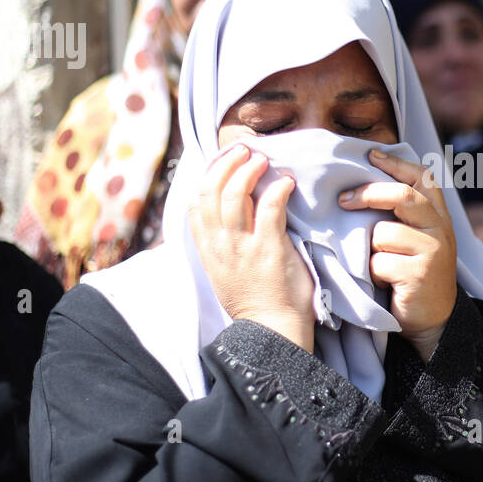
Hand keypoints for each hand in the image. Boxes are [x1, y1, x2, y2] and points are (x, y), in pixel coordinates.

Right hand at [189, 144, 314, 350]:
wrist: (271, 331)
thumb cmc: (255, 301)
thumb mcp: (226, 271)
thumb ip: (223, 243)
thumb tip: (231, 213)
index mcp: (208, 250)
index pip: (195, 203)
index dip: (208, 175)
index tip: (224, 160)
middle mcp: (219, 245)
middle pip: (211, 191)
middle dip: (226, 164)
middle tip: (245, 151)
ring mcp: (242, 247)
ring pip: (235, 196)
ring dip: (249, 171)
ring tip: (264, 160)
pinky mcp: (268, 250)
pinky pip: (269, 209)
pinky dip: (277, 190)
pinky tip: (287, 183)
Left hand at [339, 148, 456, 360]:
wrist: (433, 320)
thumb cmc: (413, 274)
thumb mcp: (414, 239)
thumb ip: (400, 214)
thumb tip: (360, 185)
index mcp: (438, 215)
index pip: (422, 177)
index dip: (396, 163)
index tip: (370, 155)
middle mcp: (440, 228)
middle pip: (402, 196)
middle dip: (368, 194)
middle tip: (342, 200)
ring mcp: (432, 251)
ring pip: (383, 233)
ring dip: (370, 251)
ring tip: (378, 265)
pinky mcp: (419, 274)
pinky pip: (379, 263)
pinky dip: (372, 274)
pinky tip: (383, 284)